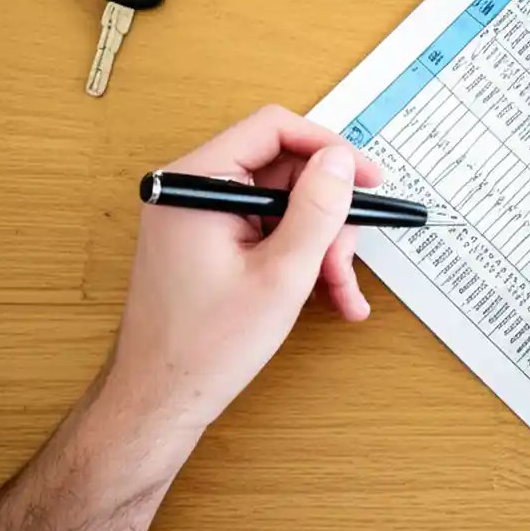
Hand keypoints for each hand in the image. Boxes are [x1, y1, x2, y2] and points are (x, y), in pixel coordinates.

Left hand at [103, 105, 382, 430]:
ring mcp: (202, 218)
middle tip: (349, 257)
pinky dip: (303, 260)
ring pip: (287, 209)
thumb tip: (341, 160)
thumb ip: (317, 209)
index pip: (273, 130)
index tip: (367, 178)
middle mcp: (194, 191)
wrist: (161, 400)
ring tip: (341, 291)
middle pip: (286, 173)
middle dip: (329, 217)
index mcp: (197, 183)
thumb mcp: (282, 274)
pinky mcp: (212, 243)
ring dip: (323, 247)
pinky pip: (271, 234)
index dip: (329, 149)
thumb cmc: (205, 346)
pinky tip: (330, 297)